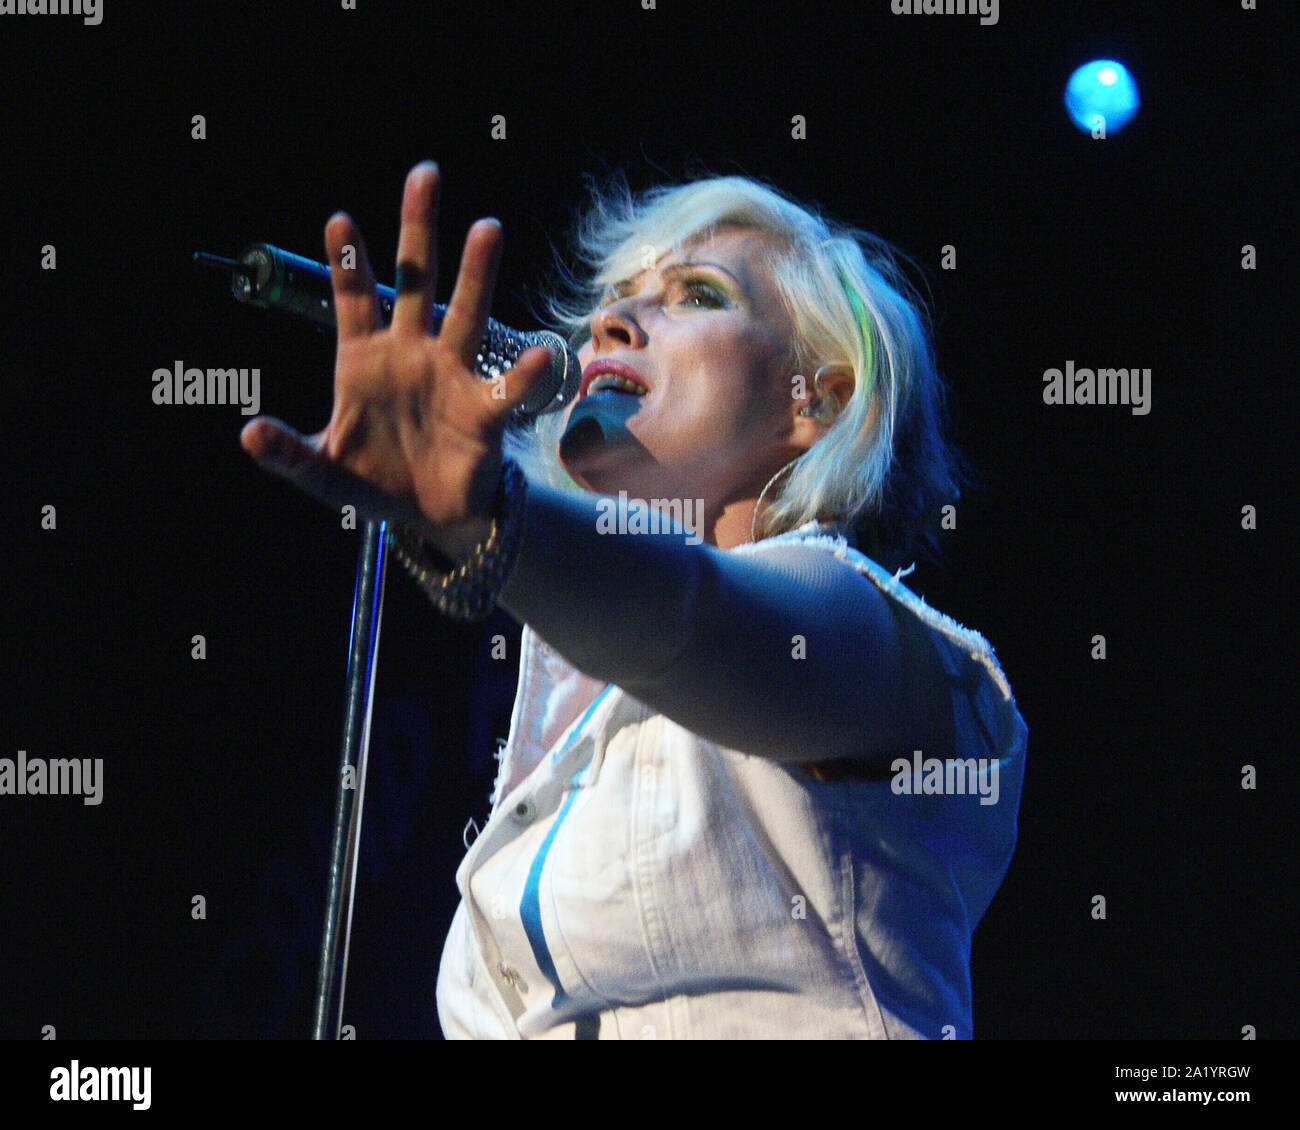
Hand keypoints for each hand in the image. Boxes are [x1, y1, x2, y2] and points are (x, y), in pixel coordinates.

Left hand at [240, 161, 552, 545]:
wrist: (429, 517)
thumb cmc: (374, 482)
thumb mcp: (322, 472)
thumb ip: (288, 452)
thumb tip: (249, 432)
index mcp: (364, 361)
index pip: (353, 298)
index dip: (347, 261)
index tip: (339, 220)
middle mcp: (410, 354)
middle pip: (415, 282)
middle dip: (418, 230)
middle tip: (425, 175)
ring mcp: (451, 376)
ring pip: (465, 314)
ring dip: (476, 274)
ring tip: (486, 228)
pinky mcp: (483, 410)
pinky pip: (505, 387)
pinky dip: (522, 374)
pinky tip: (538, 355)